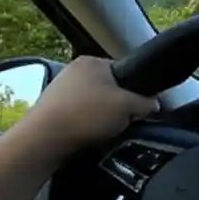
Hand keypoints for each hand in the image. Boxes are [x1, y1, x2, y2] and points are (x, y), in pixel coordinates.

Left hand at [20, 56, 157, 151]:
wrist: (44, 138)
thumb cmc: (87, 115)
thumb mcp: (129, 107)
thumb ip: (147, 103)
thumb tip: (154, 105)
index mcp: (93, 61)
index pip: (125, 73)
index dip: (136, 92)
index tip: (139, 110)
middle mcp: (74, 69)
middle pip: (109, 88)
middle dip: (118, 105)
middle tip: (123, 122)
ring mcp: (59, 87)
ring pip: (94, 102)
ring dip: (101, 116)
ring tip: (104, 131)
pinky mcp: (50, 106)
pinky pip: (78, 113)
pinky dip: (85, 123)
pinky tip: (87, 135)